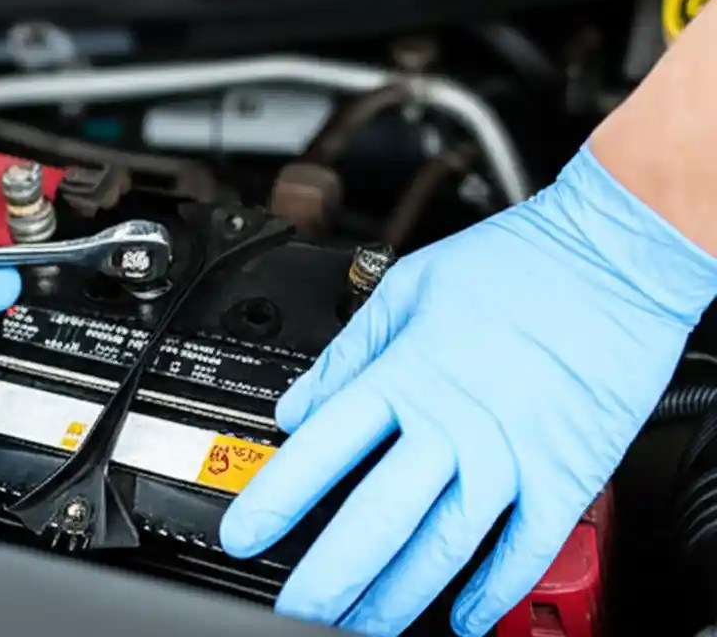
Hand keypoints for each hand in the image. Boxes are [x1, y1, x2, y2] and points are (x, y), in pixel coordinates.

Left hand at [219, 145, 716, 635]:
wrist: (613, 259)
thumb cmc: (515, 264)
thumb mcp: (408, 289)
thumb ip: (347, 354)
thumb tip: (297, 405)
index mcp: (404, 376)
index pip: (319, 452)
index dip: (274, 503)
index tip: (245, 536)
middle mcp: (451, 425)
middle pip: (374, 519)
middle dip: (327, 576)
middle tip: (294, 608)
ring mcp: (509, 457)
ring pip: (440, 547)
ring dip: (396, 596)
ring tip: (360, 625)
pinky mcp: (563, 476)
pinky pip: (523, 549)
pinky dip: (493, 590)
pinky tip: (466, 617)